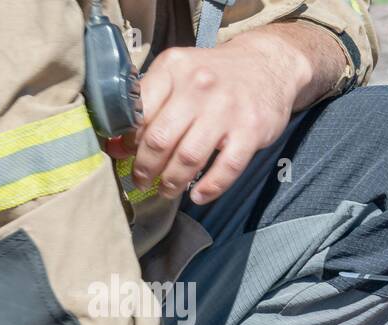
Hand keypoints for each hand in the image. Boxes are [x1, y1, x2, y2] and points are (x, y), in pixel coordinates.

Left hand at [131, 23, 344, 204]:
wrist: (269, 66)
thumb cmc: (217, 75)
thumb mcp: (180, 74)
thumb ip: (151, 103)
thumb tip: (118, 145)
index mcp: (173, 68)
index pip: (140, 112)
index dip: (129, 141)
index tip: (126, 157)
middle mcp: (198, 87)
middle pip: (161, 139)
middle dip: (146, 168)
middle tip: (143, 181)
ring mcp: (226, 110)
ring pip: (189, 157)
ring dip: (173, 182)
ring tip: (167, 191)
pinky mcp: (251, 131)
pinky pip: (226, 168)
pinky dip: (210, 188)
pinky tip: (198, 196)